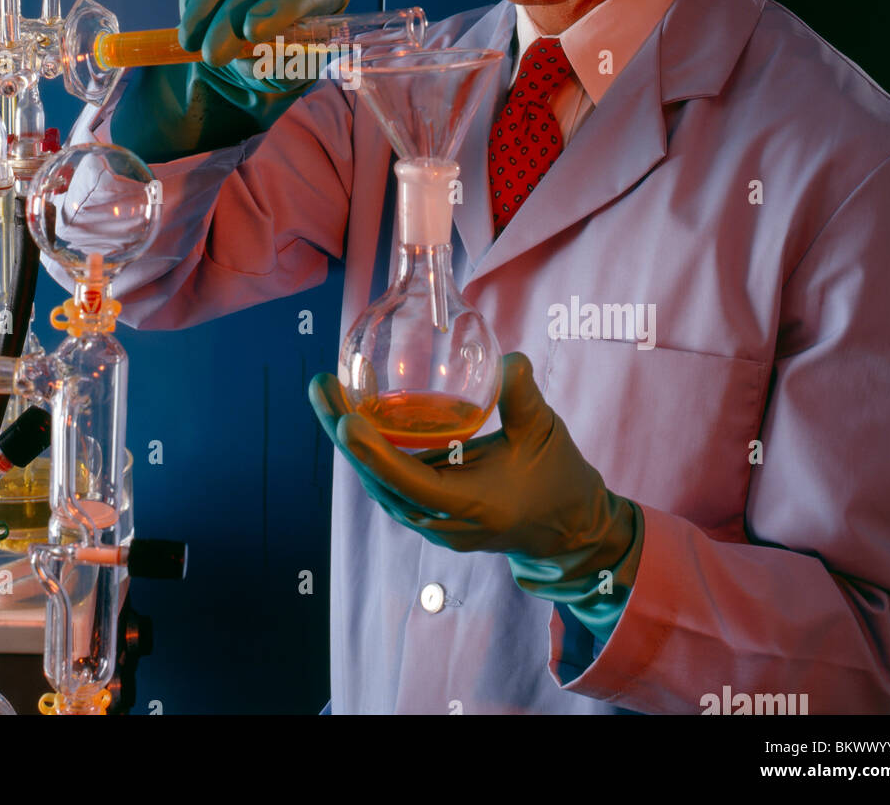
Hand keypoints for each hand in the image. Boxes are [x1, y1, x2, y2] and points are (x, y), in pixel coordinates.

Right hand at [108, 0, 350, 161]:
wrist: (249, 45)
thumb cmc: (278, 58)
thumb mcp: (284, 73)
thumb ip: (280, 68)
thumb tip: (264, 60)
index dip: (281, 8)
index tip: (250, 32)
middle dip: (231, 15)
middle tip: (211, 54)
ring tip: (189, 40)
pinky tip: (188, 15)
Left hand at [310, 353, 641, 605]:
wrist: (569, 531)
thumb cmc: (559, 481)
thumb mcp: (544, 432)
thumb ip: (523, 396)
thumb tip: (508, 359)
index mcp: (470, 506)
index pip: (409, 483)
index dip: (374, 454)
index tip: (347, 419)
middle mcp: (442, 521)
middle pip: (379, 480)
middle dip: (344, 434)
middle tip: (321, 386)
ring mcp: (434, 521)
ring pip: (379, 482)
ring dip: (351, 441)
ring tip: (328, 393)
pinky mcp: (431, 513)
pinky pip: (391, 483)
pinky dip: (371, 451)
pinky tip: (357, 416)